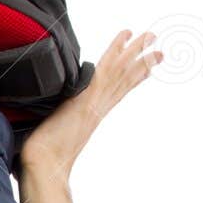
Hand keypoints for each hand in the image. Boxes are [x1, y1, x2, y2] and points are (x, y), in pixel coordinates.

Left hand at [19, 29, 163, 180]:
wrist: (44, 167)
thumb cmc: (44, 159)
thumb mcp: (56, 139)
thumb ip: (60, 128)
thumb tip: (50, 128)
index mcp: (93, 116)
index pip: (116, 93)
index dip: (132, 80)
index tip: (145, 69)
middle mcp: (99, 108)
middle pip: (125, 80)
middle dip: (143, 63)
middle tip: (158, 49)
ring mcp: (95, 101)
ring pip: (121, 70)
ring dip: (138, 51)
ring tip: (153, 35)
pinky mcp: (87, 96)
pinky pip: (107, 67)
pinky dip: (118, 50)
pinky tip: (128, 36)